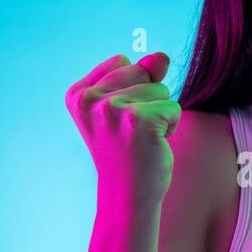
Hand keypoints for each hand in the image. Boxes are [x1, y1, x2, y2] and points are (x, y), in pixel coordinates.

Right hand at [65, 52, 180, 207]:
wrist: (127, 195)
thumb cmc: (127, 151)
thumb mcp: (126, 106)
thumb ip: (143, 74)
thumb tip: (161, 56)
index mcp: (78, 94)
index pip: (122, 62)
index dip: (131, 89)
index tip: (118, 120)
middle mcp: (90, 100)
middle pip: (142, 71)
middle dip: (148, 99)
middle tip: (132, 132)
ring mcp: (113, 110)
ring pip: (161, 89)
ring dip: (160, 114)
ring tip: (141, 139)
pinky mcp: (139, 121)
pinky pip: (173, 107)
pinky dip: (171, 126)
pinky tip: (153, 145)